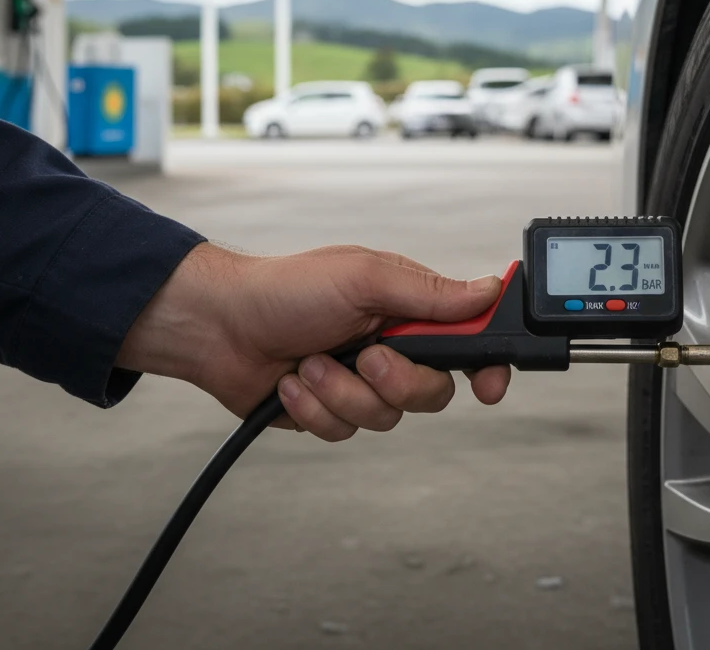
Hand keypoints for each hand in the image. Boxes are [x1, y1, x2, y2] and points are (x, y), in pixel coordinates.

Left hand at [117, 242, 510, 439]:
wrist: (221, 325)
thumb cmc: (286, 288)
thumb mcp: (363, 277)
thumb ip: (428, 293)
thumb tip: (488, 290)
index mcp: (405, 308)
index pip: (466, 339)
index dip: (486, 364)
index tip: (489, 384)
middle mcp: (390, 346)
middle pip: (432, 390)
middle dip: (396, 381)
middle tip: (367, 357)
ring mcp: (360, 381)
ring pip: (386, 417)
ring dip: (342, 391)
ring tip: (311, 362)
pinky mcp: (331, 409)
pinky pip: (344, 431)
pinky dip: (315, 408)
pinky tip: (293, 382)